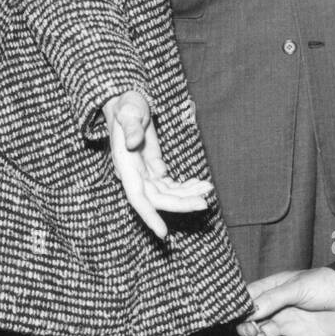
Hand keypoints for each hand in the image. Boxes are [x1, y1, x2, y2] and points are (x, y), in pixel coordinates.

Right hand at [103, 90, 211, 238]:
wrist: (127, 102)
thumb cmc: (127, 105)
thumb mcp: (129, 112)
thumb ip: (131, 126)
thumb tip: (133, 143)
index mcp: (126, 166)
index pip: (137, 197)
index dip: (149, 216)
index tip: (163, 233)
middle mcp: (135, 175)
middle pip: (159, 199)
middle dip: (181, 203)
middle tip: (205, 203)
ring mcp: (145, 174)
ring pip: (167, 194)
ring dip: (188, 194)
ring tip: (208, 189)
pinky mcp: (153, 169)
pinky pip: (171, 185)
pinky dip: (186, 186)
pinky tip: (200, 183)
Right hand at [237, 268, 334, 335]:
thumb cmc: (325, 284)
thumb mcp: (296, 287)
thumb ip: (272, 299)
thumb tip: (249, 312)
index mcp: (274, 288)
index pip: (248, 297)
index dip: (239, 306)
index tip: (235, 314)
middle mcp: (278, 307)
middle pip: (251, 319)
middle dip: (245, 326)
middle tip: (251, 329)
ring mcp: (287, 323)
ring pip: (262, 335)